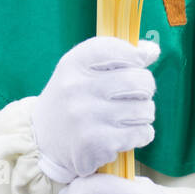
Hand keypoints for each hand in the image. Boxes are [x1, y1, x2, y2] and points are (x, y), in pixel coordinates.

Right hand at [31, 35, 158, 183]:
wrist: (42, 142)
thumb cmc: (71, 101)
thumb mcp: (81, 72)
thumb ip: (116, 57)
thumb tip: (152, 50)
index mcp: (73, 64)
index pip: (116, 49)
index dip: (134, 56)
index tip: (136, 64)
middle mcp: (77, 87)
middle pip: (139, 80)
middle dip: (146, 87)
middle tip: (138, 94)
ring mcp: (86, 117)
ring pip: (145, 109)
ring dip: (144, 114)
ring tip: (130, 116)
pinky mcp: (96, 144)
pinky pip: (141, 134)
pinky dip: (141, 134)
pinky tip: (125, 134)